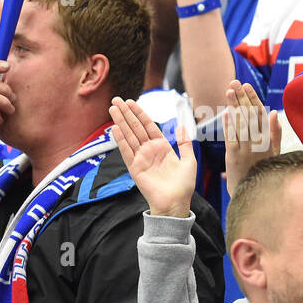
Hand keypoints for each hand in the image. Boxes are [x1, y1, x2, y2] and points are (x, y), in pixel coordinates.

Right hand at [109, 96, 194, 217]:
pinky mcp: (135, 169)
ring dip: (120, 122)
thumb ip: (185, 143)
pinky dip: (121, 140)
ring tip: (112, 109)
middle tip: (116, 99)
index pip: (148, 126)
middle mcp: (149, 151)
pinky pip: (127, 152)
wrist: (176, 203)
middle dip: (126, 113)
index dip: (140, 113)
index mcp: (162, 147)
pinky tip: (115, 129)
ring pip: (129, 136)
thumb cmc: (184, 185)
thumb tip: (181, 127)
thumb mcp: (189, 160)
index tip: (131, 102)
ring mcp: (140, 159)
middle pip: (135, 128)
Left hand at [222, 80, 280, 195]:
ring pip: (240, 123)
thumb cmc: (263, 171)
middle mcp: (257, 142)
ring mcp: (245, 149)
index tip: (247, 86)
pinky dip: (228, 125)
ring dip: (234, 106)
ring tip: (229, 91)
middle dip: (242, 97)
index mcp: (267, 139)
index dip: (253, 99)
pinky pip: (231, 138)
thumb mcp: (274, 152)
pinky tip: (225, 112)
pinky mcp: (233, 157)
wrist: (251, 192)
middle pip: (249, 115)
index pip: (260, 114)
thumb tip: (274, 113)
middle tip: (234, 82)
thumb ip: (274, 132)